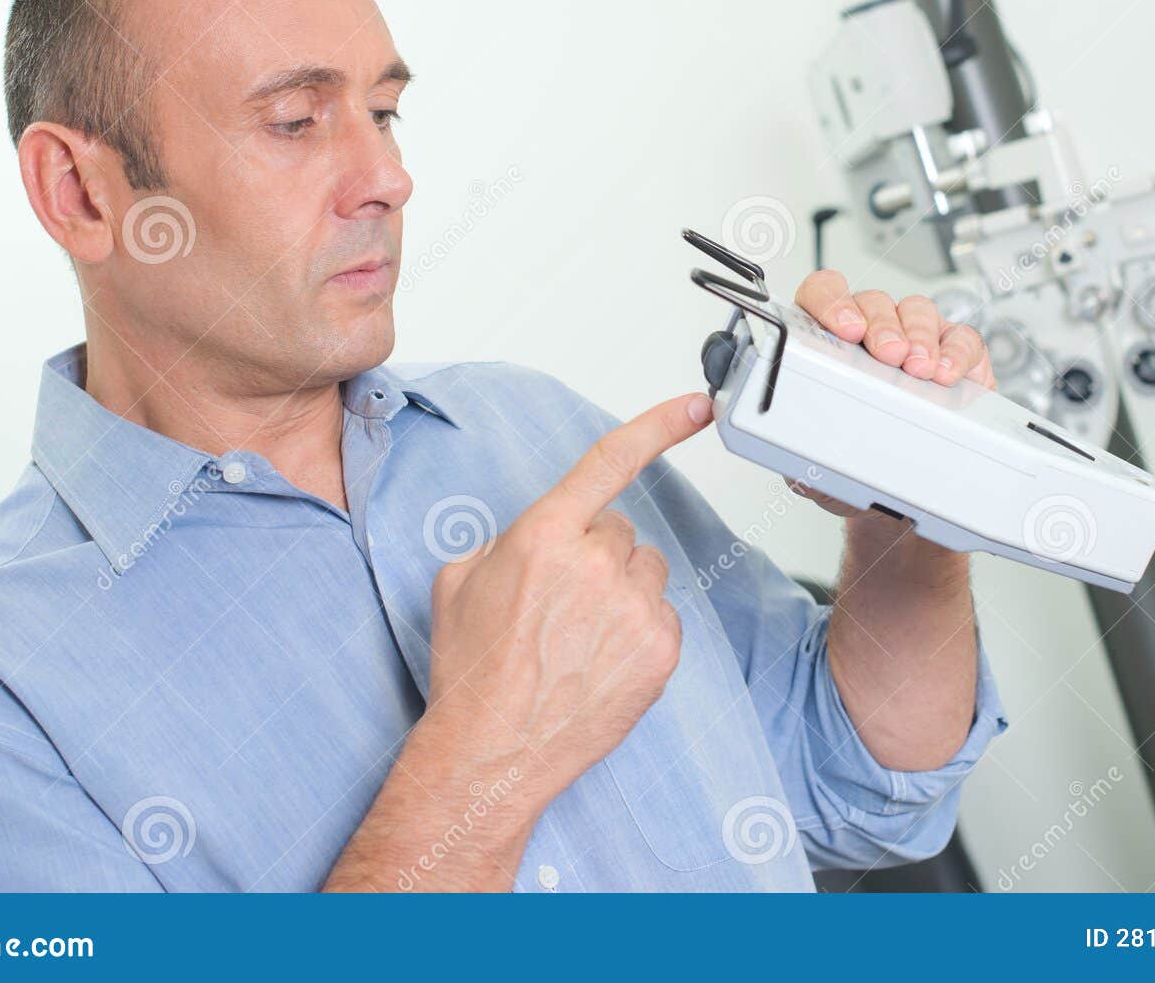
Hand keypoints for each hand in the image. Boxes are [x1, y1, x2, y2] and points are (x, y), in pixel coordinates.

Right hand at [420, 392, 714, 807]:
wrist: (490, 751)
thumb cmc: (472, 671)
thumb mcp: (458, 581)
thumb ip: (505, 540)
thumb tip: (535, 538)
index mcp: (543, 535)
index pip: (610, 461)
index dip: (659, 425)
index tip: (696, 405)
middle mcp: (594, 563)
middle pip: (621, 531)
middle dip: (597, 556)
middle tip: (561, 604)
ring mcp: (632, 608)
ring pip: (647, 572)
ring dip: (622, 592)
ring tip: (579, 637)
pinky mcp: (658, 650)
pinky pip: (662, 616)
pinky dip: (638, 632)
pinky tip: (599, 661)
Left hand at [787, 270, 995, 520]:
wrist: (896, 496)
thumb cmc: (851, 467)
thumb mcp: (817, 464)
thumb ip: (801, 448)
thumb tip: (790, 451)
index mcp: (828, 341)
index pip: (822, 296)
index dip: (832, 303)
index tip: (846, 328)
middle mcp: (871, 330)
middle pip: (873, 302)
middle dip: (881, 325)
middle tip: (888, 353)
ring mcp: (915, 337)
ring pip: (917, 311)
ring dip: (918, 336)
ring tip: (919, 369)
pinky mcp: (955, 356)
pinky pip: (962, 338)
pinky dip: (957, 353)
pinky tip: (948, 374)